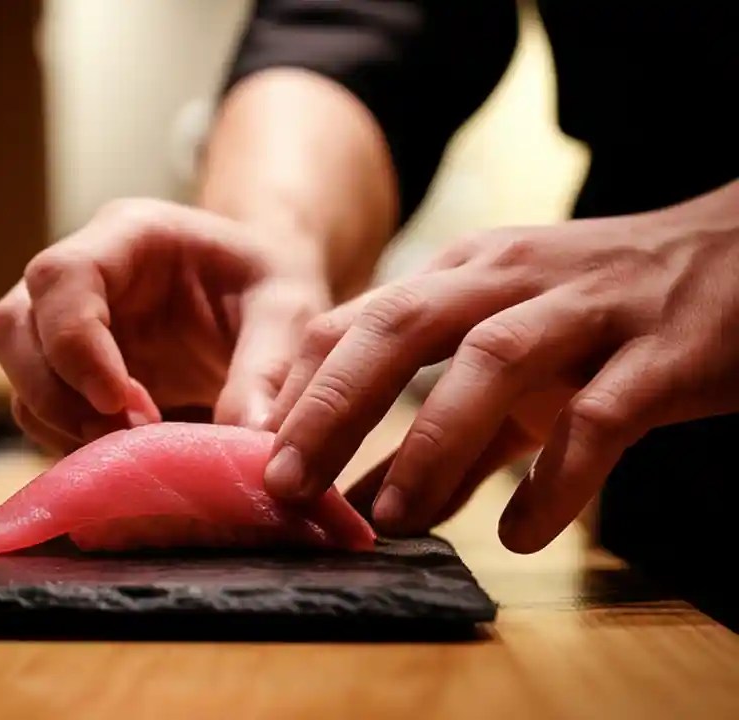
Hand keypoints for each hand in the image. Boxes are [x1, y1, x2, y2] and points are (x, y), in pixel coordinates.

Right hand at [0, 198, 329, 454]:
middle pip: (13, 324)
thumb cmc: (269, 289)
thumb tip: (245, 439)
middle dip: (55, 392)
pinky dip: (66, 439)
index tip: (123, 403)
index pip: (63, 278)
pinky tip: (123, 456)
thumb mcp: (290, 313)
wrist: (259, 301)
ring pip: (14, 371)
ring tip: (129, 452)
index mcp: (128, 234)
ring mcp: (60, 321)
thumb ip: (268, 369)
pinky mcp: (63, 370)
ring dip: (57, 421)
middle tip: (125, 435)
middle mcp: (78, 272)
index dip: (76, 345)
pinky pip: (35, 409)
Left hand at [263, 181, 738, 552]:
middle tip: (285, 482)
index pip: (356, 320)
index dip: (298, 388)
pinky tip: (519, 532)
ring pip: (492, 360)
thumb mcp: (518, 357)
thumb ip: (452, 433)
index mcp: (464, 273)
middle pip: (401, 327)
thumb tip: (370, 504)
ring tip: (391, 515)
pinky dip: (555, 479)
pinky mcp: (664, 353)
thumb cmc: (606, 313)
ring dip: (432, 440)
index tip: (250, 457)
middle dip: (333, 405)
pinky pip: (601, 417)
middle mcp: (512, 278)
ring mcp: (588, 310)